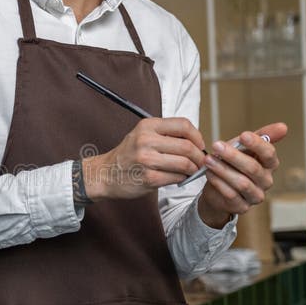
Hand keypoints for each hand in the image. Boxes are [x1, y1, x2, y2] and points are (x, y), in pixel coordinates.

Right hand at [82, 117, 206, 200]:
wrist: (105, 174)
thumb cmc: (128, 155)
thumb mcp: (142, 135)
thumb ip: (165, 134)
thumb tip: (195, 141)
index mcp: (147, 126)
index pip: (183, 125)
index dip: (197, 135)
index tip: (199, 144)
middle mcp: (146, 140)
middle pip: (187, 146)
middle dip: (199, 156)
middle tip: (200, 161)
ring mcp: (147, 160)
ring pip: (184, 163)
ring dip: (193, 169)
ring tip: (192, 170)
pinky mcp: (148, 178)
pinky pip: (176, 178)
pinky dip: (183, 179)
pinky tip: (180, 178)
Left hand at [197, 122, 287, 228]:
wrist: (217, 189)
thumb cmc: (233, 165)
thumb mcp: (244, 147)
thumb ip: (262, 136)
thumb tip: (283, 127)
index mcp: (269, 165)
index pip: (269, 154)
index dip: (257, 144)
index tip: (243, 135)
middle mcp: (265, 181)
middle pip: (253, 168)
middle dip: (233, 156)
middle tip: (217, 145)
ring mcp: (255, 196)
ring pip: (241, 182)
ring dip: (222, 169)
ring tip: (209, 160)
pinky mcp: (242, 207)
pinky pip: (231, 195)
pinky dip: (218, 182)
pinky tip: (209, 173)